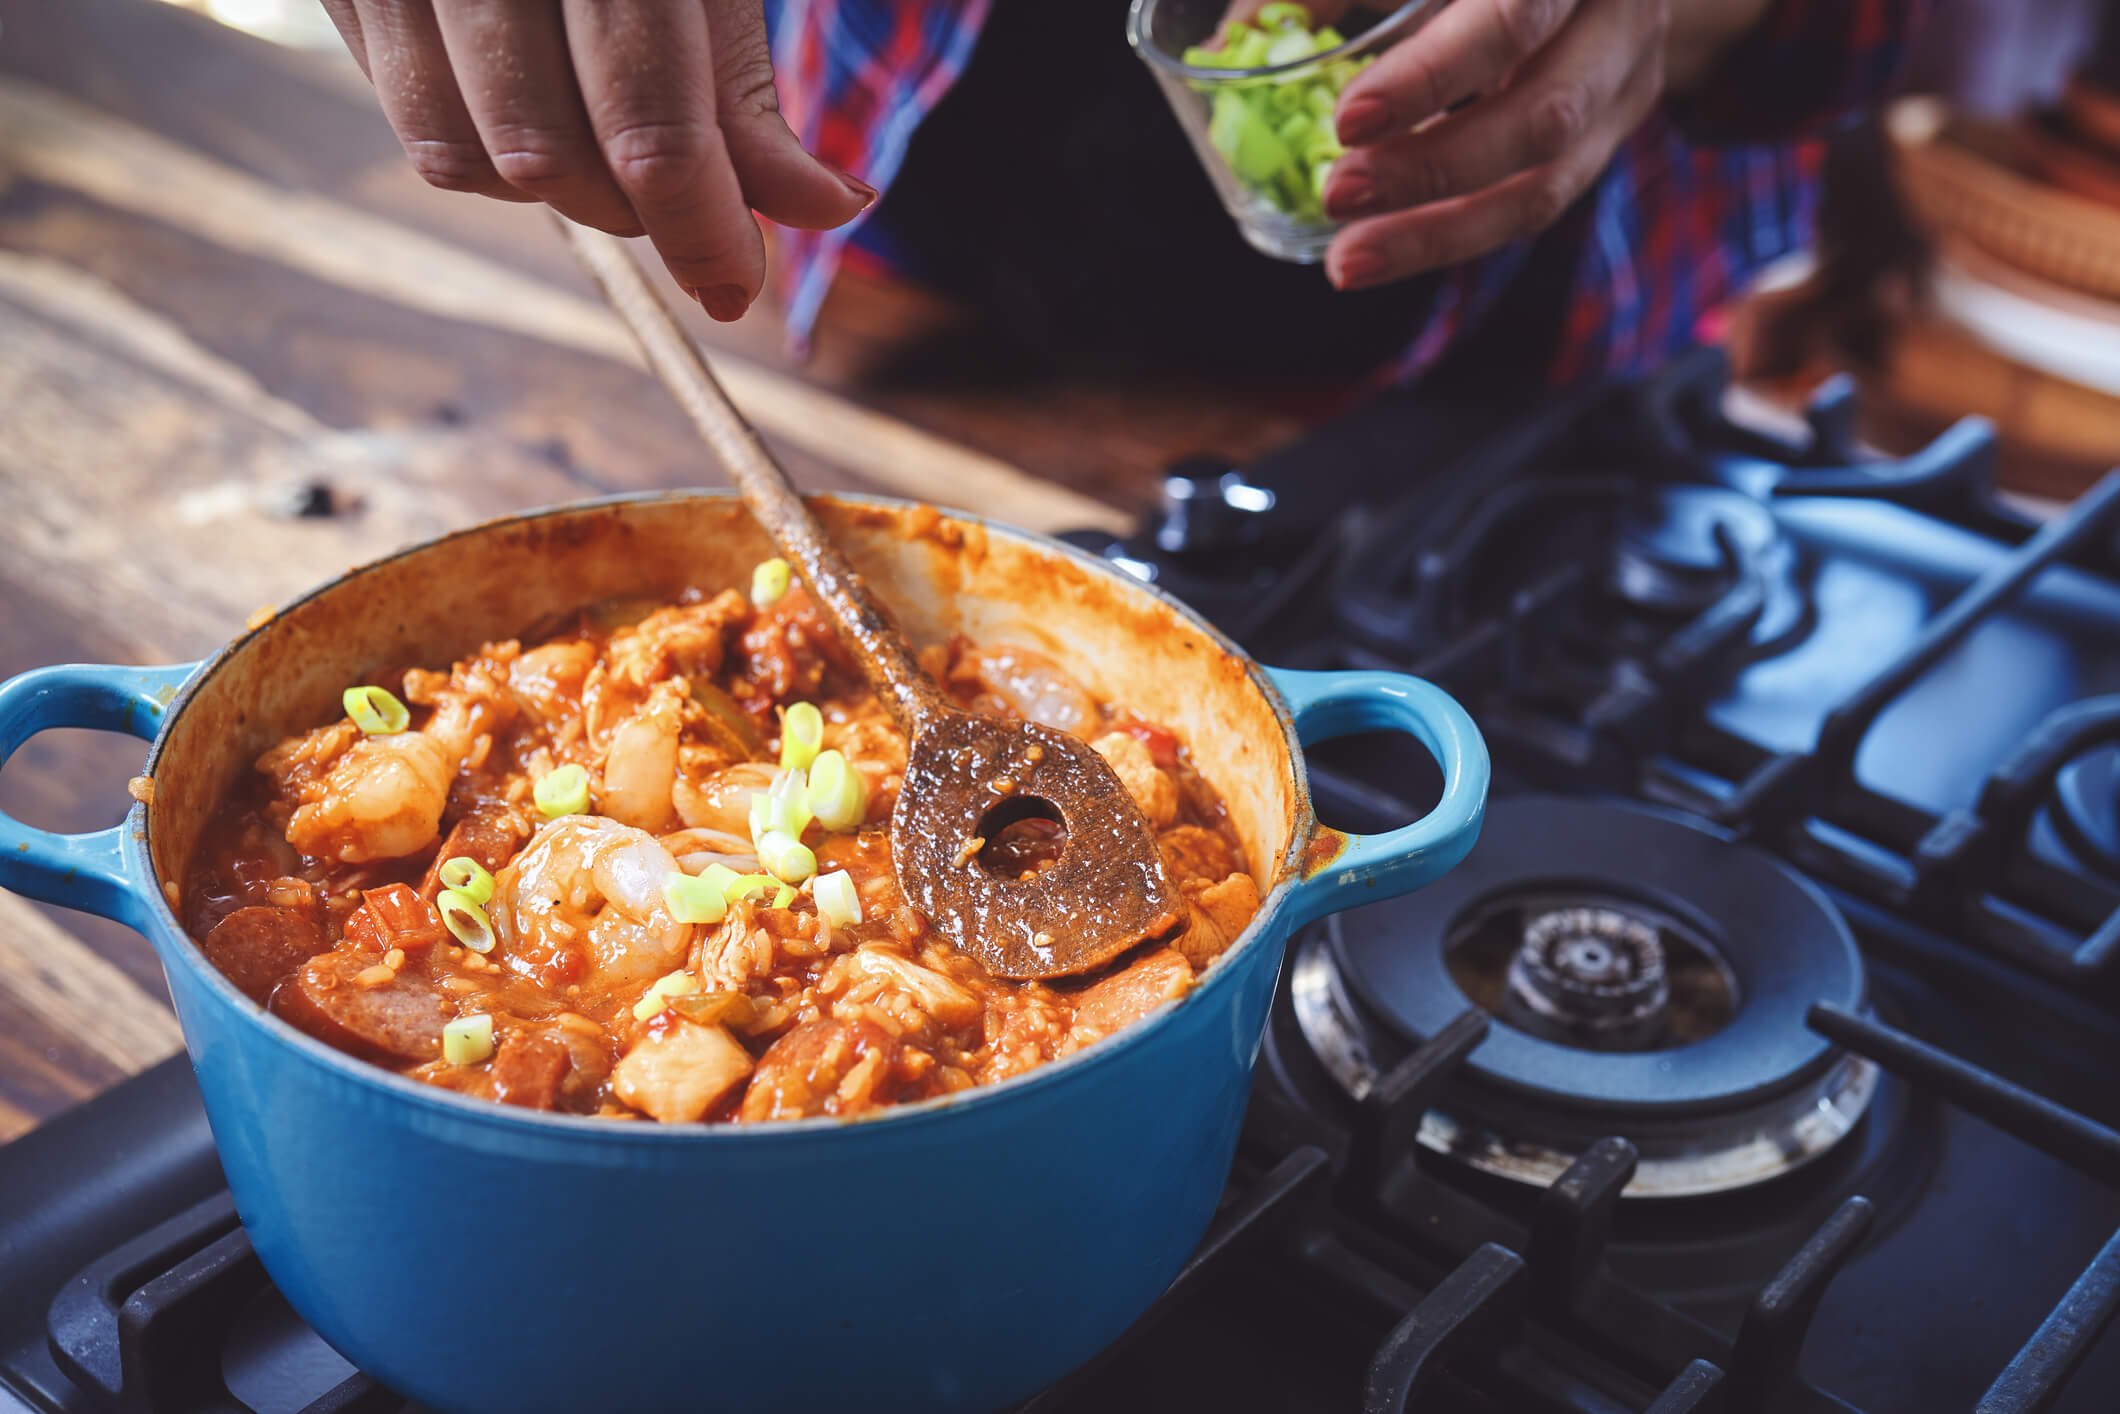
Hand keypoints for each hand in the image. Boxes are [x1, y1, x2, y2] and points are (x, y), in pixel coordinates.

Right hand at [319, 0, 873, 320]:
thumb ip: (748, 88)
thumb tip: (829, 209)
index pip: (650, 128)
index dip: (701, 229)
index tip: (737, 285)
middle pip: (552, 159)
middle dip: (635, 213)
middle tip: (686, 191)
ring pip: (473, 161)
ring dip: (561, 190)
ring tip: (611, 137)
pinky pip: (420, 130)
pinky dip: (493, 156)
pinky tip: (540, 106)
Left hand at [1304, 0, 1679, 289]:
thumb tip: (1235, 37)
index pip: (1510, 19)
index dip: (1431, 75)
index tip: (1351, 119)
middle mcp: (1615, 21)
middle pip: (1543, 112)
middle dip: (1433, 166)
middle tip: (1337, 195)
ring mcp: (1624, 89)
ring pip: (1544, 185)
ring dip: (1437, 232)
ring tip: (1347, 260)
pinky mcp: (1608, 141)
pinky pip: (1534, 207)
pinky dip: (1453, 234)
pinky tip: (1385, 250)